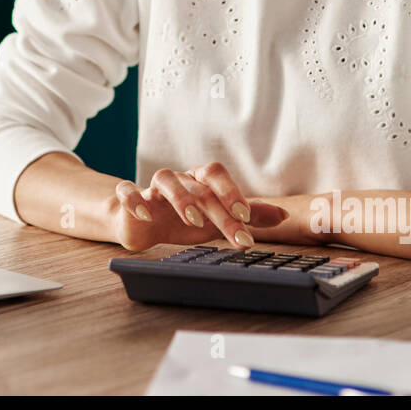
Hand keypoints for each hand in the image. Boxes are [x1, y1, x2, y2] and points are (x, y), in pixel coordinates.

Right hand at [112, 162, 287, 251]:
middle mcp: (179, 179)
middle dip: (219, 208)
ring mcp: (153, 189)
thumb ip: (248, 216)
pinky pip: (126, 191)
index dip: (232, 192)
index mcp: (199, 181)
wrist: (142, 224)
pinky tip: (143, 212)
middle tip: (236, 233)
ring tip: (193, 220)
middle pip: (199, 185)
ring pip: (165, 179)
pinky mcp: (130, 200)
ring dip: (181, 197)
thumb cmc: (183, 219)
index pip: (217, 176)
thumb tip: (284, 215)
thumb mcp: (218, 219)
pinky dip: (133, 198)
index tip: (246, 218)